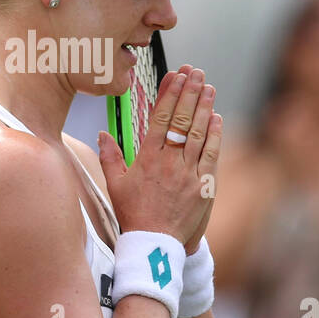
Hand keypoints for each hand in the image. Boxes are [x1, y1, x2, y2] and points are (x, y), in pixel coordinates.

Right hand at [98, 65, 222, 244]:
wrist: (154, 244)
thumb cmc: (134, 214)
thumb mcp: (115, 185)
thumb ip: (109, 156)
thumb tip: (102, 133)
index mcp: (146, 158)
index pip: (160, 118)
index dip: (169, 94)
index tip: (175, 76)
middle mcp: (168, 162)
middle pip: (181, 120)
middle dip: (189, 93)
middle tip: (195, 73)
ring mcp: (188, 173)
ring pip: (199, 134)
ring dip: (204, 108)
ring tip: (208, 87)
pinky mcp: (204, 186)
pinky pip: (211, 155)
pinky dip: (215, 135)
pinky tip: (216, 118)